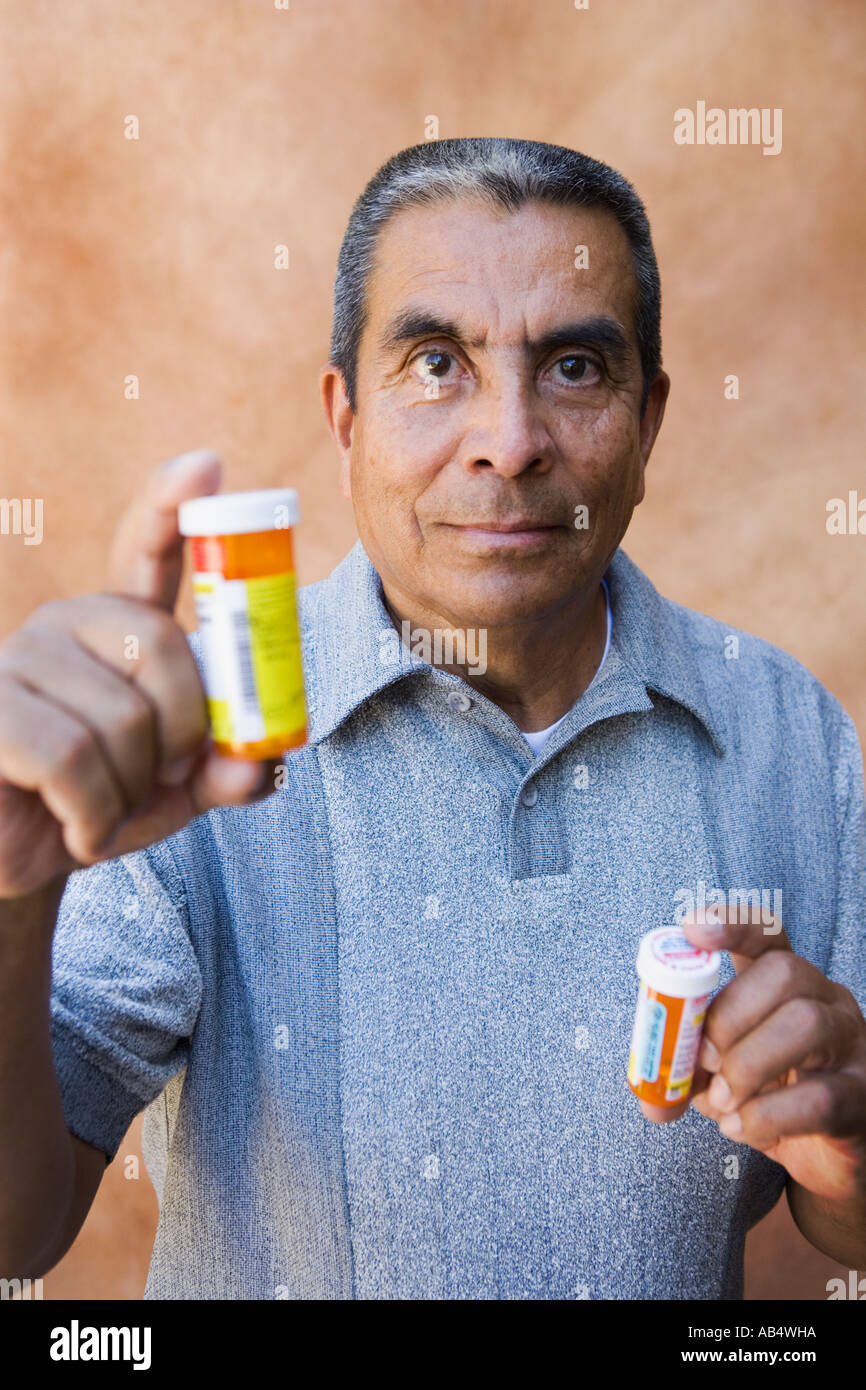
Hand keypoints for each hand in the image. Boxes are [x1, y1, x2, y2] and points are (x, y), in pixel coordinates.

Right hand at [0, 449, 273, 898]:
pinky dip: (94, 814)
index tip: (208, 466)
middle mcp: (65, 624)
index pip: (146, 551)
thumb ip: (222, 769)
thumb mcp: (172, 791)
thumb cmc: (92, 806)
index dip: (172, 506)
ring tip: (105, 814)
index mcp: (118, 628)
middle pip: (164, 649)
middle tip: (165, 780)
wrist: (13, 857)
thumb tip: (261, 764)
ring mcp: (17, 660)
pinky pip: (71, 758)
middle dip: (185, 733)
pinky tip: (79, 832)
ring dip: (131, 792)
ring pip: (120, 720)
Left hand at [675, 906, 865, 1204]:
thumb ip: (684, 1075)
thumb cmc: (770, 1097)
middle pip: (784, 972)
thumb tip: (652, 1101)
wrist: (827, 1155)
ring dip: (746, 1064)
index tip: (693, 929)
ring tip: (721, 1100)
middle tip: (703, 1059)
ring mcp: (851, 1046)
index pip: (767, 933)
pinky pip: (820, 1097)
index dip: (732, 925)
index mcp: (786, 983)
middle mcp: (826, 1001)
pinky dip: (767, 1116)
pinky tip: (743, 1128)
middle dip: (729, 1014)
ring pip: (806, 1022)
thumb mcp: (719, 1075)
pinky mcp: (860, 1098)